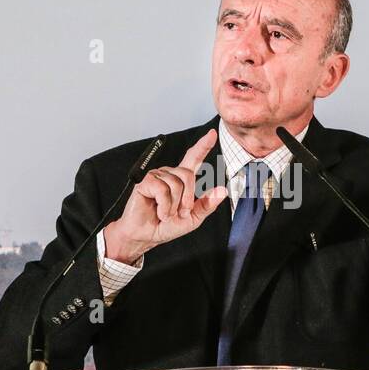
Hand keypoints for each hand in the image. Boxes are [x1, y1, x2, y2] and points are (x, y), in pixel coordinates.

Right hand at [102, 129, 227, 263]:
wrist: (146, 236)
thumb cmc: (166, 226)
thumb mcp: (193, 218)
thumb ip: (207, 204)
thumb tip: (222, 190)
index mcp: (181, 180)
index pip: (193, 158)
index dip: (203, 146)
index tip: (212, 133)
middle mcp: (169, 174)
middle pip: (188, 175)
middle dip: (187, 198)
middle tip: (180, 213)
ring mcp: (156, 176)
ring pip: (176, 184)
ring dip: (174, 205)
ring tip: (166, 214)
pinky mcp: (145, 181)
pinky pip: (162, 190)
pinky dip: (164, 206)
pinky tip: (159, 212)